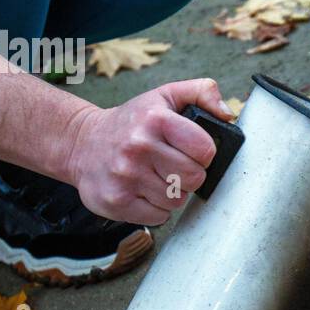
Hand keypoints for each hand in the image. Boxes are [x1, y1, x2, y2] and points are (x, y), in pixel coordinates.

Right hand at [64, 79, 234, 224]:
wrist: (82, 143)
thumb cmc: (132, 122)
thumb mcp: (165, 96)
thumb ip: (202, 92)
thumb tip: (227, 114)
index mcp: (155, 119)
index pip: (205, 150)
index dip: (204, 153)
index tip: (192, 150)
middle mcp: (138, 146)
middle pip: (194, 178)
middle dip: (189, 174)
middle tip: (173, 165)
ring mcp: (126, 176)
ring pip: (177, 200)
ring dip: (172, 192)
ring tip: (155, 176)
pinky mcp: (116, 202)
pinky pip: (159, 217)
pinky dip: (156, 208)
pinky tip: (143, 190)